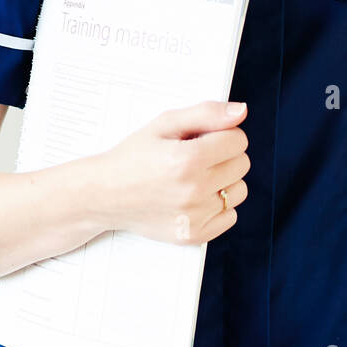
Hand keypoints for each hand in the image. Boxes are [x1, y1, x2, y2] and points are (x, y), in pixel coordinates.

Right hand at [97, 100, 249, 244]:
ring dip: (224, 181)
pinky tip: (195, 198)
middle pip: (242, 164)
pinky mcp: (194, 235)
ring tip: (195, 178)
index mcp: (187, 159)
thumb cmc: (133, 157)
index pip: (238, 140)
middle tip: (196, 157)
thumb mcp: (164, 124)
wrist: (104, 195)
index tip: (203, 138)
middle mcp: (193, 190)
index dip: (222, 134)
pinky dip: (218, 207)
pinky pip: (231, 216)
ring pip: (239, 191)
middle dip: (223, 156)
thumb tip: (241, 111)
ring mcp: (195, 216)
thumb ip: (206, 113)